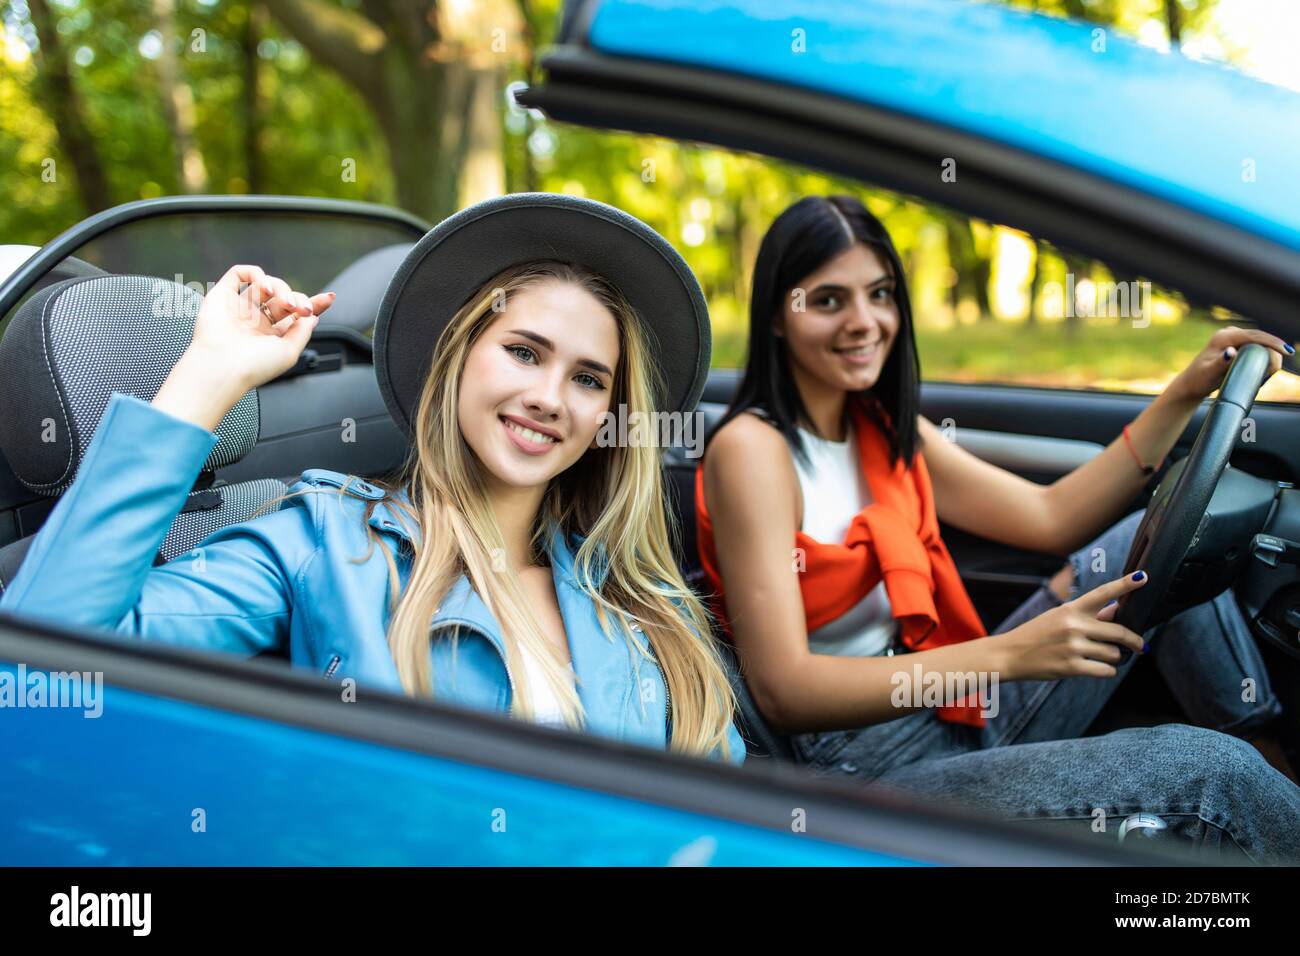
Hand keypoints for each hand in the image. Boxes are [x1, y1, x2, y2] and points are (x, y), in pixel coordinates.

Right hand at [187, 264, 335, 391]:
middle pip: (284, 298)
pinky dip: (255, 273)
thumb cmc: (255, 366)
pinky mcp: (222, 296)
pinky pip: (239, 273)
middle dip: (297, 298)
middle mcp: (256, 321)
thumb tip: (314, 315)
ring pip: (266, 284)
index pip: (296, 314)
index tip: (330, 297)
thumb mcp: (290, 352)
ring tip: (282, 301)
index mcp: (272, 336)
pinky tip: (264, 286)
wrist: (222, 367)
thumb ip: (303, 331)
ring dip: (280, 288)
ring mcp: (239, 308)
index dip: (313, 304)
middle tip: (299, 309)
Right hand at [993, 571, 1149, 681]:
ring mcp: (1073, 646)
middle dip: (1134, 641)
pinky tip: (1097, 668)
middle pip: (1119, 632)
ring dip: (1115, 658)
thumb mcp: (1058, 617)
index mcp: (1070, 609)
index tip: (1143, 577)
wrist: (1009, 654)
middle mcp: (1073, 625)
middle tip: (1139, 645)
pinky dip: (1106, 671)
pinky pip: (1105, 671)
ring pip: (1114, 654)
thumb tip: (1115, 614)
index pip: (1102, 593)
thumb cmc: (1036, 635)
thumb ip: (1086, 616)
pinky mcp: (1072, 667)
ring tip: (1105, 657)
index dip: (1124, 585)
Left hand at [1168, 325, 1291, 402]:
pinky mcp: (1236, 344)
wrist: (1191, 384)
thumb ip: (1220, 363)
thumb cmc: (1199, 380)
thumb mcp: (1209, 373)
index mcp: (1224, 337)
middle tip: (1271, 373)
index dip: (1273, 342)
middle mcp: (1229, 333)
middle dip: (1273, 352)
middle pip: (1260, 338)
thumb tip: (1231, 352)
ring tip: (1264, 375)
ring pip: (1260, 343)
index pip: (1255, 336)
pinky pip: (1256, 347)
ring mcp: (1233, 338)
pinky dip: (1263, 357)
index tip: (1287, 352)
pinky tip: (1264, 369)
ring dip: (1268, 356)